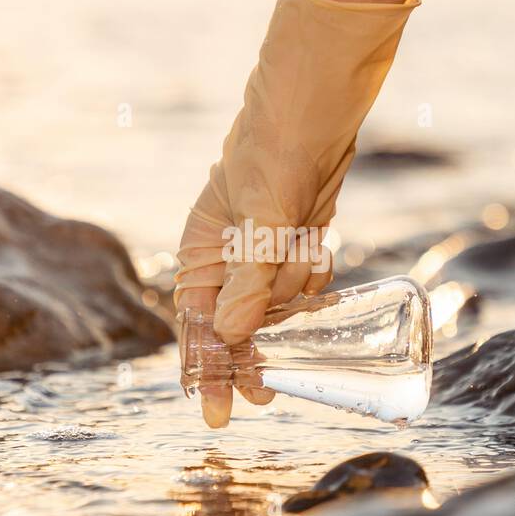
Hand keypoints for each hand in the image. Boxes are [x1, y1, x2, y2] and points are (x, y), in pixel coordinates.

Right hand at [174, 0, 416, 427]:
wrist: (317, 105)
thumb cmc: (274, 151)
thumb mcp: (263, 216)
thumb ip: (253, 278)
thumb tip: (238, 337)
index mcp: (202, 249)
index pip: (198, 322)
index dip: (205, 366)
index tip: (214, 410)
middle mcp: (228, 256)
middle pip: (232, 326)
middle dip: (245, 361)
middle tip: (260, 400)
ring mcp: (263, 251)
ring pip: (273, 308)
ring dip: (286, 319)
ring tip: (294, 320)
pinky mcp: (296, 242)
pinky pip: (300, 285)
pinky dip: (309, 288)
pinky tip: (314, 263)